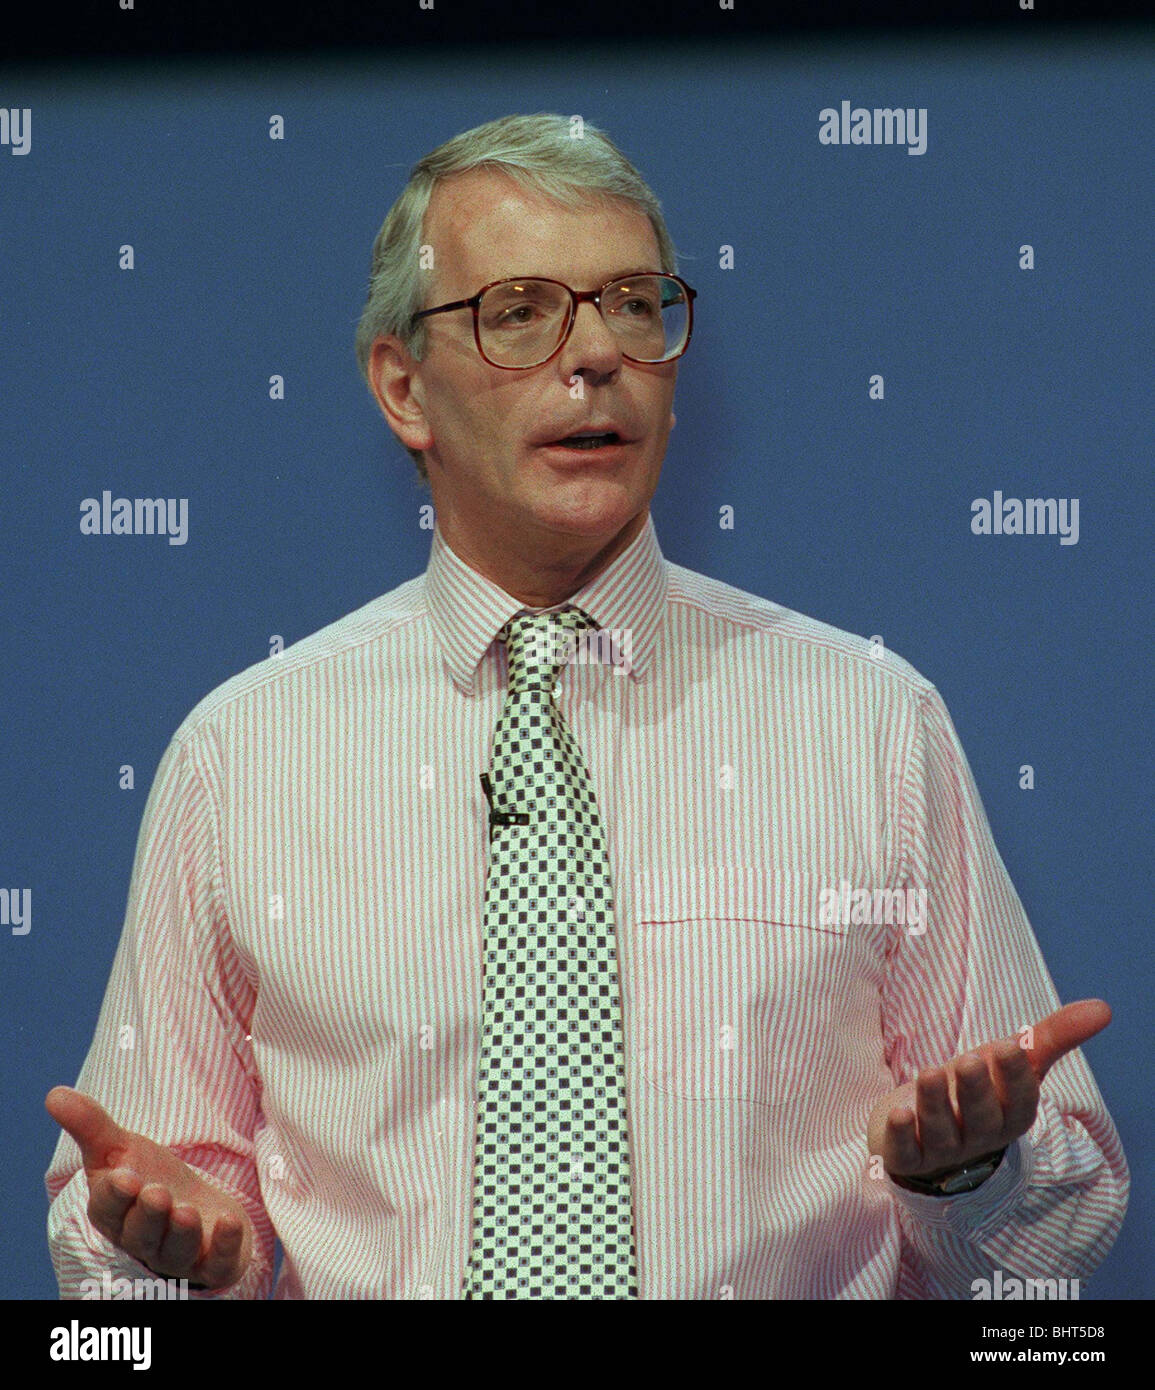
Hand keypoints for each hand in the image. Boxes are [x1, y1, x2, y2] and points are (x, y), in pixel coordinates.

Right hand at [46, 1085, 252, 1289]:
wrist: (198, 1209)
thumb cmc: (151, 1179)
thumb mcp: (121, 1149)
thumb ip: (90, 1125)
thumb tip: (53, 1094)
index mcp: (116, 1214)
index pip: (109, 1210)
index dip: (116, 1195)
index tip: (125, 1175)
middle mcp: (145, 1240)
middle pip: (142, 1234)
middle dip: (148, 1215)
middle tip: (157, 1193)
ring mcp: (180, 1254)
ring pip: (176, 1251)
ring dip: (181, 1232)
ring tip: (186, 1211)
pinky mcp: (214, 1261)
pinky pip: (218, 1262)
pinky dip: (224, 1246)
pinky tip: (230, 1222)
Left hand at [867, 999, 1110, 1183]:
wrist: (930, 1129)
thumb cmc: (977, 1088)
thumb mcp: (1009, 1061)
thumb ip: (1051, 1036)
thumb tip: (1103, 1008)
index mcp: (1009, 1116)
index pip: (1019, 1102)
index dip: (1015, 1077)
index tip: (1009, 1046)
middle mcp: (979, 1137)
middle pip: (981, 1118)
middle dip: (975, 1090)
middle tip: (968, 1060)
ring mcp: (942, 1150)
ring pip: (941, 1131)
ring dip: (935, 1104)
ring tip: (928, 1073)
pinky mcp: (906, 1156)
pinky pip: (905, 1151)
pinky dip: (902, 1135)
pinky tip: (898, 1113)